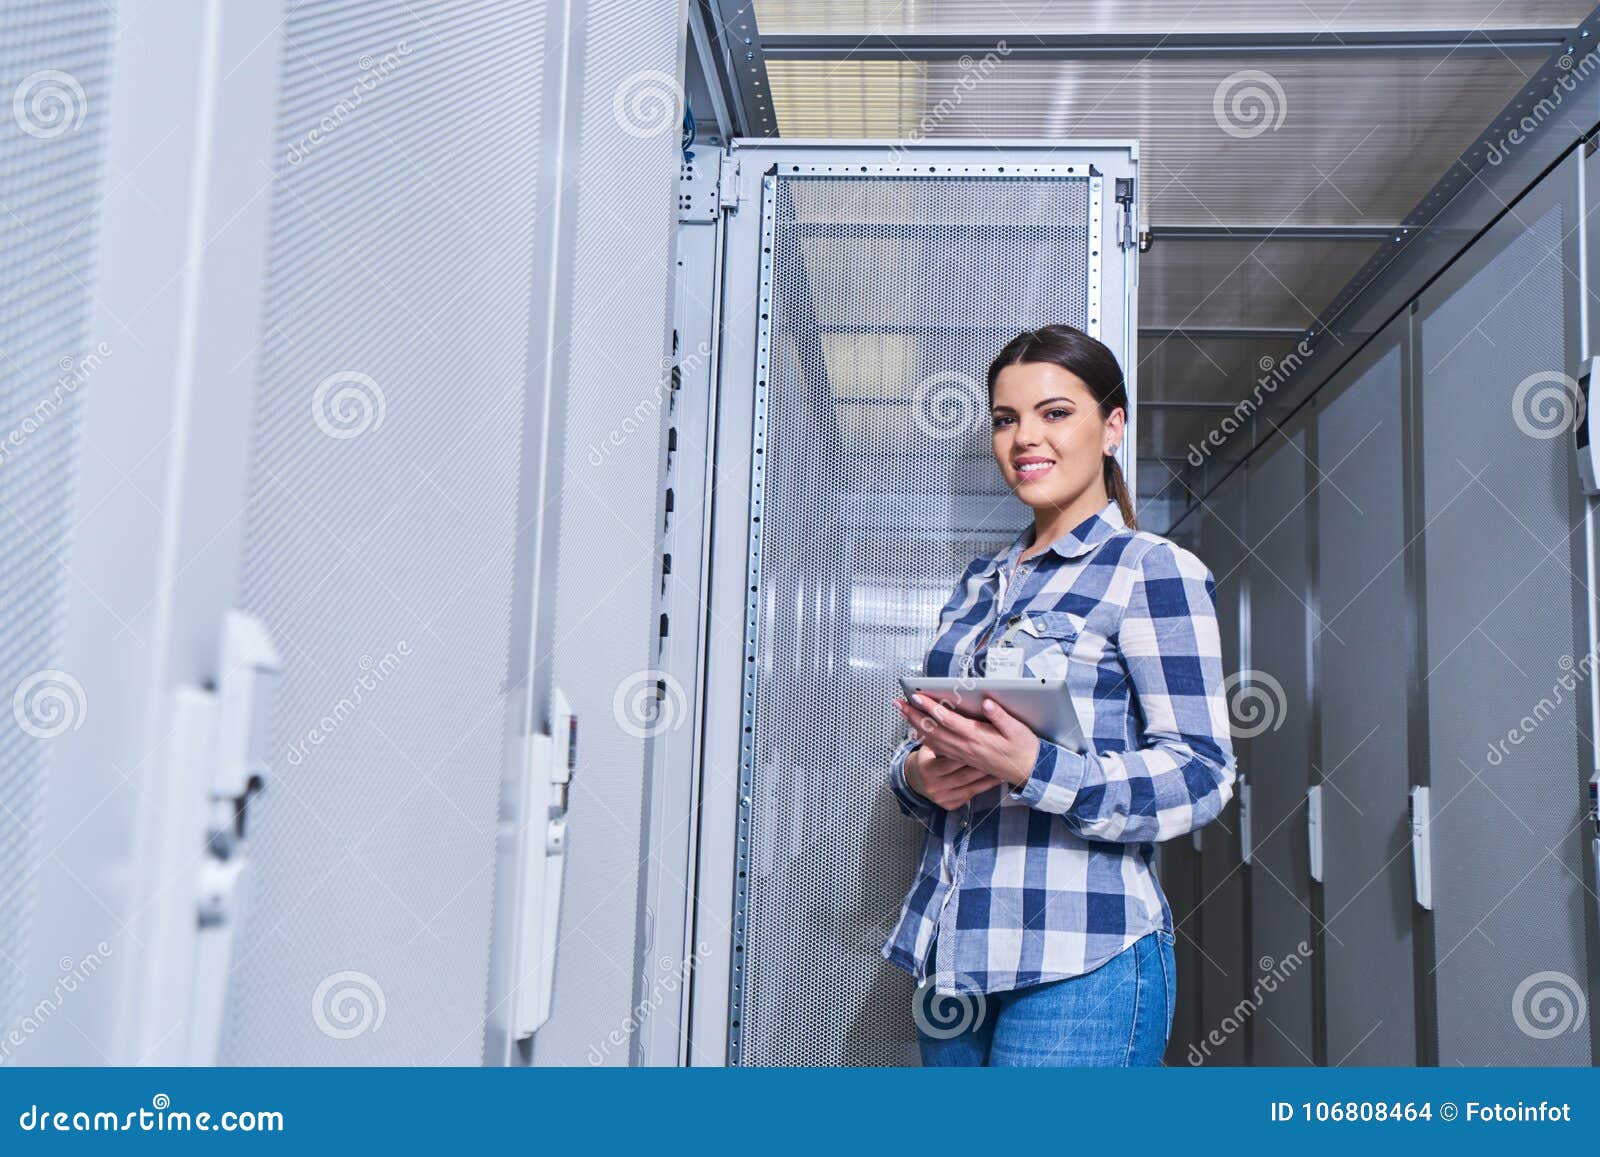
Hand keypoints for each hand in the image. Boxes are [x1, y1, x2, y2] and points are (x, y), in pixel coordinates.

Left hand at [896, 693, 1039, 790]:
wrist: (1028, 772)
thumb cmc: (1024, 749)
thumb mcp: (1017, 729)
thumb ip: (1000, 716)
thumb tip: (987, 703)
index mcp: (976, 737)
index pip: (947, 720)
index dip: (930, 707)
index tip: (917, 696)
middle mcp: (965, 747)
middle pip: (933, 729)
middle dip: (914, 715)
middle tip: (898, 703)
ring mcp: (963, 754)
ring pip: (933, 739)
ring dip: (915, 725)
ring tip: (904, 713)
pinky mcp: (964, 758)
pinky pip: (939, 749)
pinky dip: (925, 739)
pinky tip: (918, 733)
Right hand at [903, 743, 1001, 809]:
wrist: (918, 780)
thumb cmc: (928, 759)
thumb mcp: (927, 746)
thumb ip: (935, 735)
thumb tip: (942, 713)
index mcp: (927, 769)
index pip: (949, 760)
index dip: (966, 752)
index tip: (982, 744)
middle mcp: (934, 785)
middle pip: (962, 774)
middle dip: (981, 764)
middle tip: (1000, 755)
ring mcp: (943, 797)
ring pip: (970, 785)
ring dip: (987, 775)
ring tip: (1003, 765)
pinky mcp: (950, 804)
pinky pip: (972, 794)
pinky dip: (986, 785)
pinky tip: (998, 777)